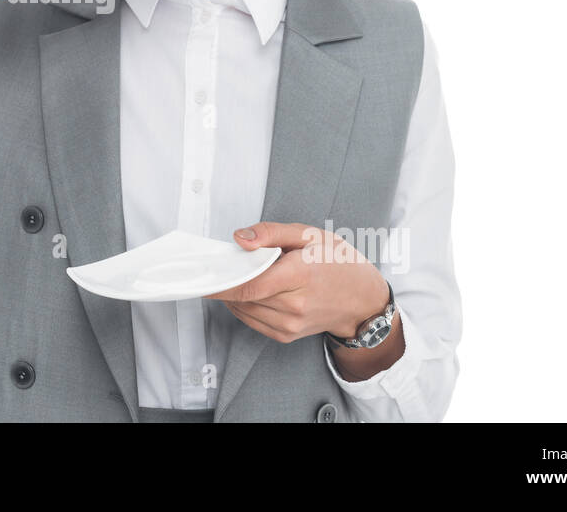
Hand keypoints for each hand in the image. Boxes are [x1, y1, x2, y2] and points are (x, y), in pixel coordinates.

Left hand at [203, 222, 389, 343]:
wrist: (363, 300)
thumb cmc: (339, 262)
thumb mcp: (309, 235)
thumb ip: (271, 233)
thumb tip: (239, 238)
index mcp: (300, 275)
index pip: (249, 284)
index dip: (221, 281)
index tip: (203, 272)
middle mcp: (294, 305)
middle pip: (243, 296)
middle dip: (227, 280)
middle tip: (222, 264)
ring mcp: (291, 324)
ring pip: (244, 310)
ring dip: (234, 293)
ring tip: (241, 275)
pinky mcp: (287, 335)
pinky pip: (252, 321)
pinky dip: (244, 306)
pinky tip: (251, 291)